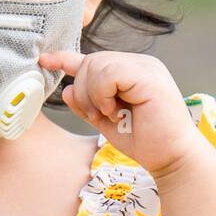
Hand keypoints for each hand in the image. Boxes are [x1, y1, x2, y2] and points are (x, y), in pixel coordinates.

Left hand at [38, 50, 209, 176]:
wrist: (171, 157)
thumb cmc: (143, 141)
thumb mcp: (105, 121)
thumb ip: (87, 104)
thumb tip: (67, 89)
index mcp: (130, 71)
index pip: (93, 59)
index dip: (65, 58)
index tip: (44, 60)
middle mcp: (139, 64)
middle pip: (90, 62)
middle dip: (84, 91)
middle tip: (99, 115)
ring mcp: (146, 67)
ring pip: (96, 65)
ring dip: (93, 95)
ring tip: (110, 114)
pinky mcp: (149, 76)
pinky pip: (109, 73)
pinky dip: (103, 94)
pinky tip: (115, 110)